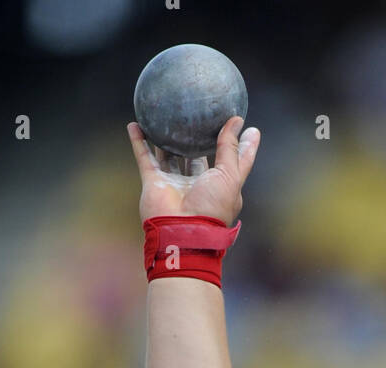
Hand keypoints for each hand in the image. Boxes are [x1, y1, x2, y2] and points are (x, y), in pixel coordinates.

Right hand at [127, 116, 260, 225]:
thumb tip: (236, 121)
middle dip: (199, 141)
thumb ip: (230, 148)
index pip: (234, 161)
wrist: (181, 232)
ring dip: (167, 139)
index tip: (250, 127)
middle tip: (200, 117)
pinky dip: (139, 142)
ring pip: (170, 156)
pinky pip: (144, 158)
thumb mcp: (229, 176)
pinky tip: (135, 124)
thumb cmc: (211, 208)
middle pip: (199, 158)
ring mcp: (175, 184)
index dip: (242, 145)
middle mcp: (198, 185)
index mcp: (221, 186)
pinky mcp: (154, 183)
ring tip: (167, 117)